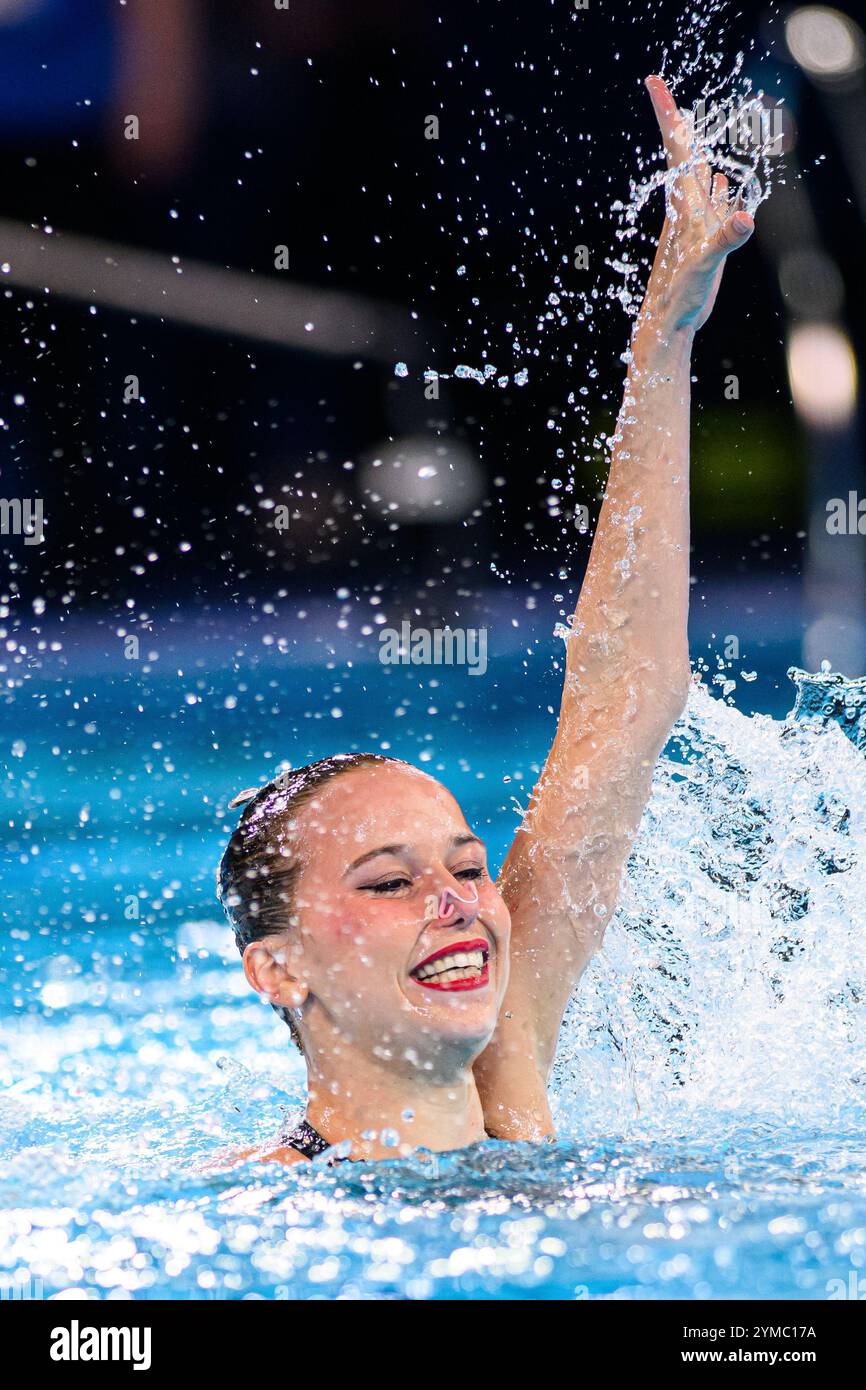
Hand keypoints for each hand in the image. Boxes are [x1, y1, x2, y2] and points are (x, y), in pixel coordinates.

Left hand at [639, 75, 754, 342]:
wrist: (667, 323)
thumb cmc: (679, 296)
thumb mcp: (704, 265)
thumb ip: (724, 240)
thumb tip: (745, 217)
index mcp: (684, 205)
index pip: (678, 150)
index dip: (668, 115)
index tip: (653, 82)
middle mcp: (686, 209)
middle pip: (683, 156)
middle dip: (677, 123)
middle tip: (665, 94)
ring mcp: (694, 224)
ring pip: (696, 178)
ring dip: (696, 151)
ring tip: (691, 127)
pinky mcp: (703, 241)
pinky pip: (712, 207)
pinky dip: (718, 189)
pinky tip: (722, 181)